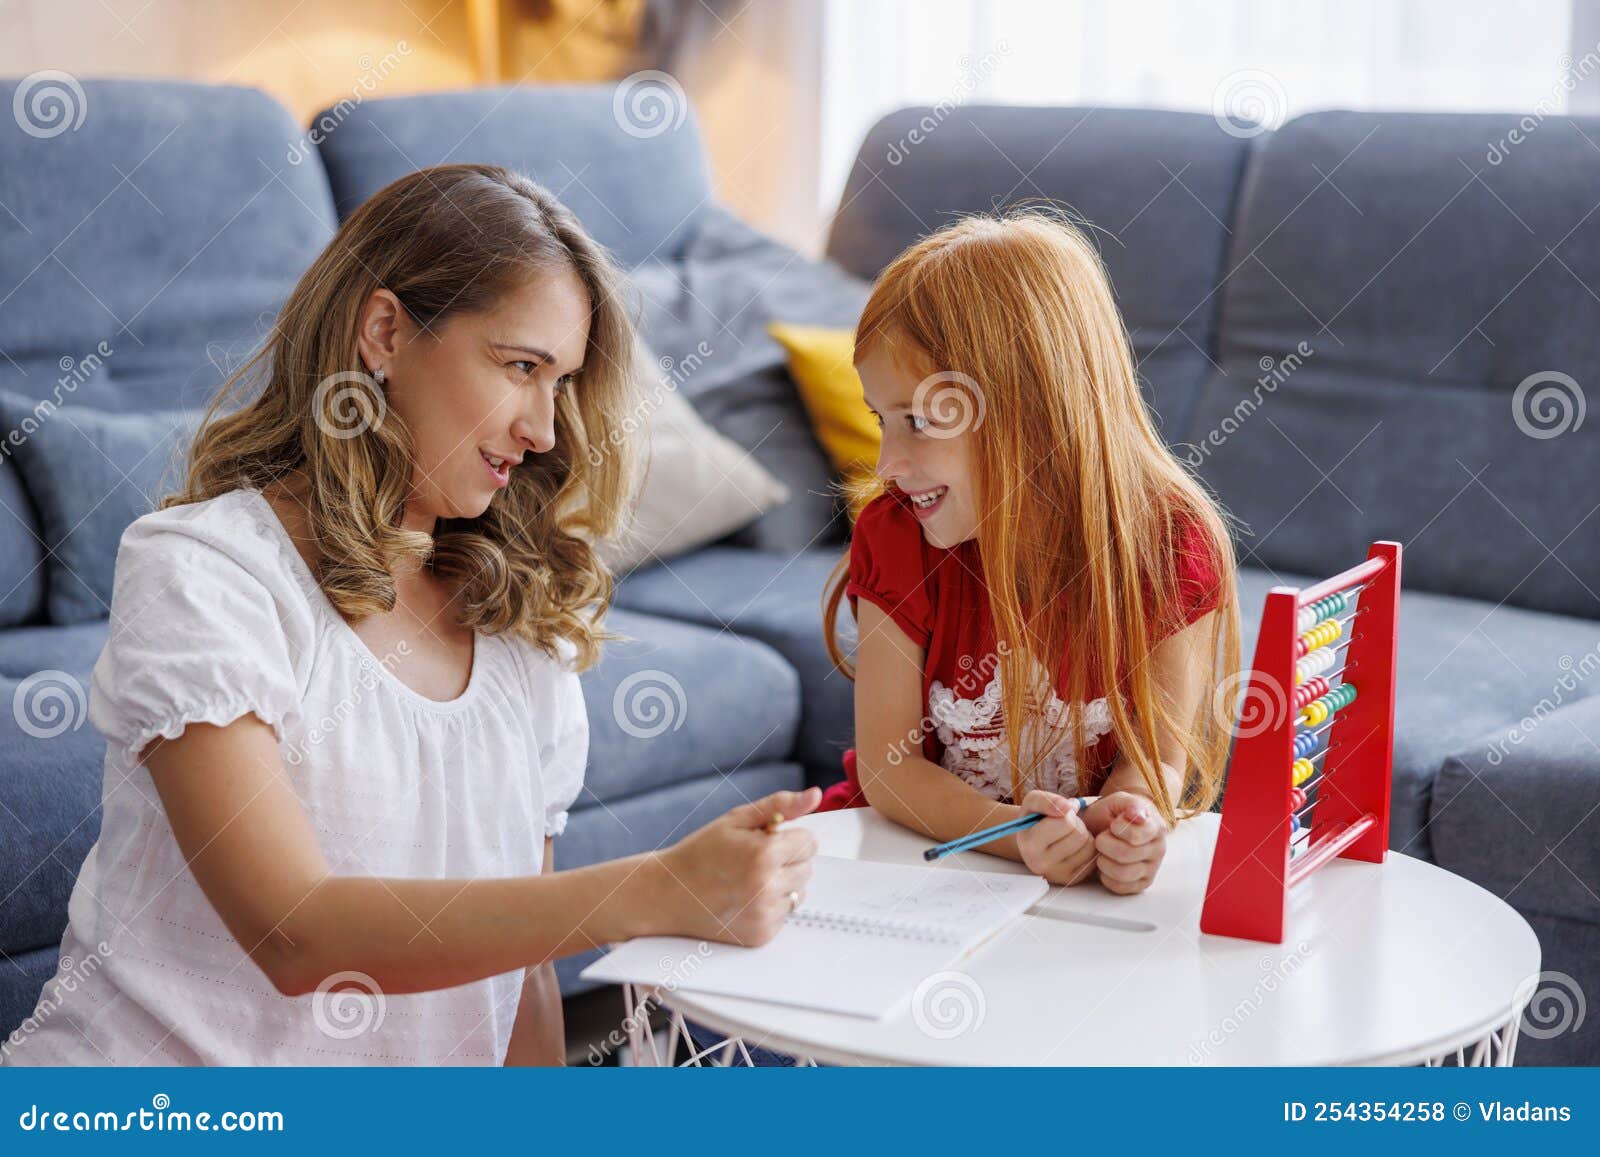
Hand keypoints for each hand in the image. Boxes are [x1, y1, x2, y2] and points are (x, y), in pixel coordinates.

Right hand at [654, 787, 820, 945]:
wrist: (667, 894)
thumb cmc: (700, 853)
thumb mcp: (736, 821)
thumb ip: (779, 806)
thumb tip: (815, 795)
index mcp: (763, 855)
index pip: (810, 843)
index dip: (789, 838)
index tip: (766, 840)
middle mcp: (766, 888)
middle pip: (808, 868)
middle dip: (787, 860)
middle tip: (753, 861)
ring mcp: (764, 915)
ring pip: (800, 892)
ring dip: (782, 884)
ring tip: (748, 880)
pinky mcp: (761, 935)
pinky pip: (785, 914)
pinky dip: (771, 905)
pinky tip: (745, 899)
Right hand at [1014, 790, 1096, 885]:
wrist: (1031, 842)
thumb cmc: (1034, 819)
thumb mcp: (1033, 802)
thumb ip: (1048, 800)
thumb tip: (1069, 807)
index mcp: (1029, 845)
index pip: (1065, 822)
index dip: (1065, 812)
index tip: (1056, 813)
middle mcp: (1041, 864)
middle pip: (1079, 835)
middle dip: (1075, 824)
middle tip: (1063, 824)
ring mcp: (1057, 875)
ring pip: (1089, 846)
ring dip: (1083, 835)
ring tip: (1068, 834)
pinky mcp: (1072, 879)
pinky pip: (1093, 857)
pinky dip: (1088, 848)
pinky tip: (1075, 846)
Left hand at [1082, 791, 1166, 894]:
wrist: (1112, 827)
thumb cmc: (1116, 814)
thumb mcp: (1120, 801)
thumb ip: (1130, 804)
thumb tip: (1138, 815)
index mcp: (1156, 828)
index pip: (1134, 836)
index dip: (1116, 829)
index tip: (1113, 824)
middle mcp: (1158, 850)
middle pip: (1125, 855)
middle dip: (1105, 845)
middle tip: (1102, 838)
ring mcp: (1151, 869)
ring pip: (1123, 874)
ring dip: (1104, 861)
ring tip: (1103, 852)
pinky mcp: (1141, 884)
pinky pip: (1120, 887)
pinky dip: (1106, 877)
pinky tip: (1107, 863)